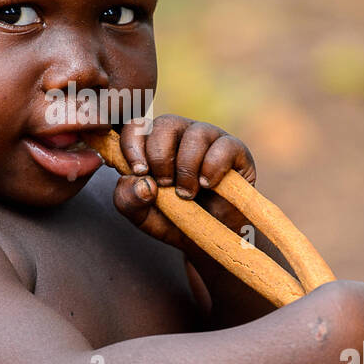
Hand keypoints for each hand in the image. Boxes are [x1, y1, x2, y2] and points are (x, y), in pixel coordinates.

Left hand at [112, 114, 256, 256]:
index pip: (137, 126)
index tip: (139, 172)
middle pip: (166, 124)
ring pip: (196, 134)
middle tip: (166, 185)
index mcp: (152, 143)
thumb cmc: (174, 220)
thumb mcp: (142, 215)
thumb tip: (142, 181)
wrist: (211, 239)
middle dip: (161, 158)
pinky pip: (225, 146)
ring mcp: (209, 139)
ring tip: (187, 193)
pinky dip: (213, 168)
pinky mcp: (236, 150)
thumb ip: (127, 199)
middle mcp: (181, 135)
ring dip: (187, 167)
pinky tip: (208, 185)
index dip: (133, 144)